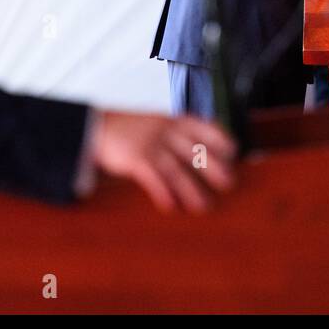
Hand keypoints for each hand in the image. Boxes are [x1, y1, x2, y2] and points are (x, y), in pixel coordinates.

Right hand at [92, 111, 236, 212]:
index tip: (232, 155)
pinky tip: (171, 207)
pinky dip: (164, 194)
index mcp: (174, 120)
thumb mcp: (157, 123)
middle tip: (229, 185)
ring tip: (203, 207)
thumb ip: (177, 135)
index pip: (207, 127)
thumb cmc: (129, 130)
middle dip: (215, 168)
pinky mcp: (135, 158)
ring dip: (192, 191)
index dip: (222, 141)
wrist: (95, 126)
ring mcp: (151, 143)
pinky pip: (154, 178)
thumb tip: (201, 156)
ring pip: (177, 170)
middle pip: (196, 150)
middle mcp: (166, 130)